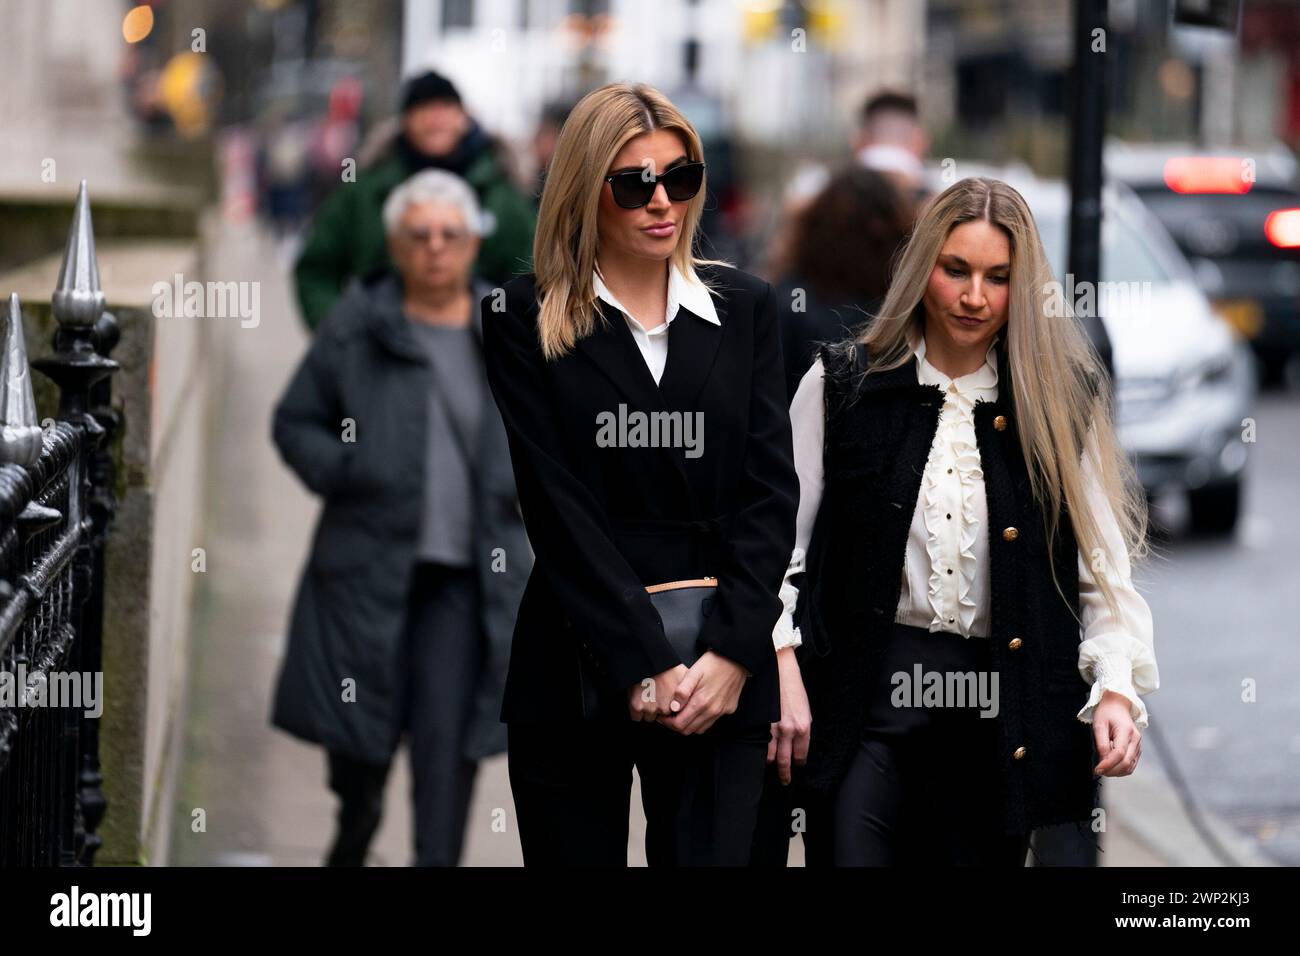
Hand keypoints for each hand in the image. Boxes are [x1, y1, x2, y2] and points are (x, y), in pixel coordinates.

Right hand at [628, 665, 687, 721]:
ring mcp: (650, 709)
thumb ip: (689, 691)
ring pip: (649, 718)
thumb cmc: (665, 665)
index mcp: (678, 703)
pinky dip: (636, 711)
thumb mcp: (684, 675)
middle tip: (656, 696)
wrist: (646, 658)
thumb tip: (692, 698)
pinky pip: (636, 718)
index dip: (671, 709)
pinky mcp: (636, 707)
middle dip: (659, 710)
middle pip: (662, 718)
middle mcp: (665, 708)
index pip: (675, 716)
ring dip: (648, 711)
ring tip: (648, 696)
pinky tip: (639, 699)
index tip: (667, 701)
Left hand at [656, 651, 746, 735]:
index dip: (667, 723)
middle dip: (675, 725)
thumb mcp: (694, 672)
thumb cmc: (713, 663)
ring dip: (688, 725)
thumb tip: (673, 708)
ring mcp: (721, 712)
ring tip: (681, 713)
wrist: (736, 657)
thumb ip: (682, 690)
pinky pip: (711, 722)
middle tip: (669, 716)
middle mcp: (712, 711)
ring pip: (700, 729)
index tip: (662, 716)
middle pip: (688, 730)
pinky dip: (701, 721)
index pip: (679, 724)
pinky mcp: (729, 709)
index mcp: (701, 702)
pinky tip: (697, 710)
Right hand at [767, 646, 810, 784]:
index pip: (801, 755)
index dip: (798, 763)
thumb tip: (799, 742)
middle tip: (784, 781)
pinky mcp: (761, 723)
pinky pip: (760, 744)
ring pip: (771, 756)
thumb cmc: (794, 689)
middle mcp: (789, 731)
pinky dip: (761, 752)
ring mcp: (774, 728)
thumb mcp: (805, 709)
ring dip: (772, 764)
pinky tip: (761, 755)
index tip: (797, 767)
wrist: (781, 671)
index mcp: (803, 727)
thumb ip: (803, 727)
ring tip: (771, 768)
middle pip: (785, 761)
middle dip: (785, 774)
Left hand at [1092, 690, 1141, 776]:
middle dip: (1111, 770)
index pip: (1119, 754)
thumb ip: (1101, 743)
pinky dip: (1121, 768)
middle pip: (1126, 763)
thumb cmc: (1107, 713)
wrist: (1117, 705)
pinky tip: (1111, 765)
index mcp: (1126, 732)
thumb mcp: (1099, 724)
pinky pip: (1131, 764)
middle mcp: (1136, 740)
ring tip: (1104, 767)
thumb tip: (1103, 760)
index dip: (1108, 764)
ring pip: (1130, 767)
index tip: (1097, 769)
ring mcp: (1138, 745)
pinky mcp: (1137, 749)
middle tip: (1098, 770)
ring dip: (1116, 772)